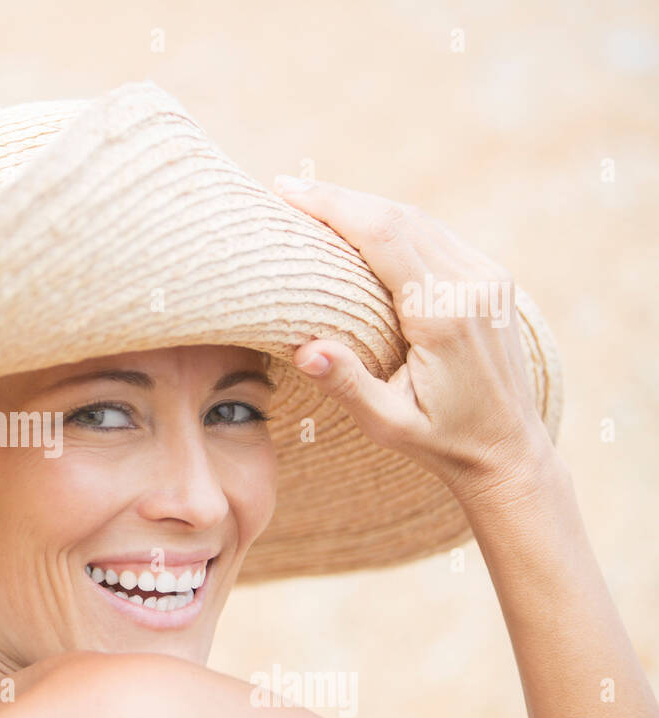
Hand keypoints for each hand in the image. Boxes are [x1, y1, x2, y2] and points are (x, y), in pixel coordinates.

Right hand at [272, 175, 557, 503]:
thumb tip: (304, 348)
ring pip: (418, 219)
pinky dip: (393, 223)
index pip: (383, 236)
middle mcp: (471, 285)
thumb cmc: (441, 442)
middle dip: (340, 198)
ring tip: (314, 202)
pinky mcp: (490, 278)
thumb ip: (347, 384)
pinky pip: (435, 235)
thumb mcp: (388, 425)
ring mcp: (486, 276)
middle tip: (287, 188)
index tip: (287, 191)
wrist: (509, 450)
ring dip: (365, 206)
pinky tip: (359, 224)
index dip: (333, 206)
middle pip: (398, 216)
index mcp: (443, 316)